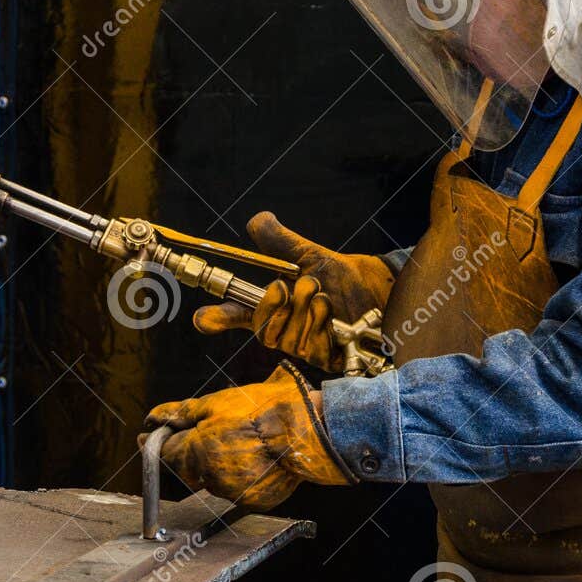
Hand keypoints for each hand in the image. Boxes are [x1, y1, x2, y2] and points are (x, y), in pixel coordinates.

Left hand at [140, 363, 353, 510]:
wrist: (306, 430)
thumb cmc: (264, 410)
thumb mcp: (216, 403)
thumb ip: (180, 414)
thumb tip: (153, 417)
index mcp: (199, 450)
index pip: (164, 455)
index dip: (154, 445)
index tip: (147, 438)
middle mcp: (212, 476)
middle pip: (188, 468)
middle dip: (192, 451)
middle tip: (214, 431)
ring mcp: (233, 492)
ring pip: (213, 478)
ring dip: (218, 463)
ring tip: (243, 441)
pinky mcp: (253, 501)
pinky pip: (236, 488)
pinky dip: (240, 475)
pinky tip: (255, 457)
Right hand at [193, 212, 393, 371]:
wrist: (380, 292)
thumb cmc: (342, 277)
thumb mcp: (309, 255)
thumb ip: (280, 241)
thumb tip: (256, 219)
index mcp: (274, 307)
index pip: (238, 316)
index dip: (218, 318)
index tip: (201, 317)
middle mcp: (285, 332)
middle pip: (263, 330)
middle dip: (276, 306)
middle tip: (289, 285)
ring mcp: (304, 349)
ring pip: (288, 339)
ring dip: (305, 312)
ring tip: (323, 297)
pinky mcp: (327, 362)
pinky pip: (312, 350)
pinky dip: (321, 328)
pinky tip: (335, 318)